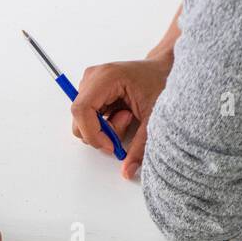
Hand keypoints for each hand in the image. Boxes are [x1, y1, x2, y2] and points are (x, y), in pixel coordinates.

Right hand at [70, 55, 171, 179]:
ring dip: (104, 129)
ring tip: (127, 116)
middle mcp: (92, 78)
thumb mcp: (153, 116)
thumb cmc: (159, 82)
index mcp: (105, 77)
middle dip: (100, 132)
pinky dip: (104, 125)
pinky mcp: (91, 92)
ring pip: (83, 121)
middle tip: (126, 123)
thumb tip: (127, 171)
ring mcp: (89, 84)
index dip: (92, 133)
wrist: (161, 69)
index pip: (81, 110)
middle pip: (80, 118)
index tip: (110, 145)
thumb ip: (140, 146)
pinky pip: (88, 119)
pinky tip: (121, 114)